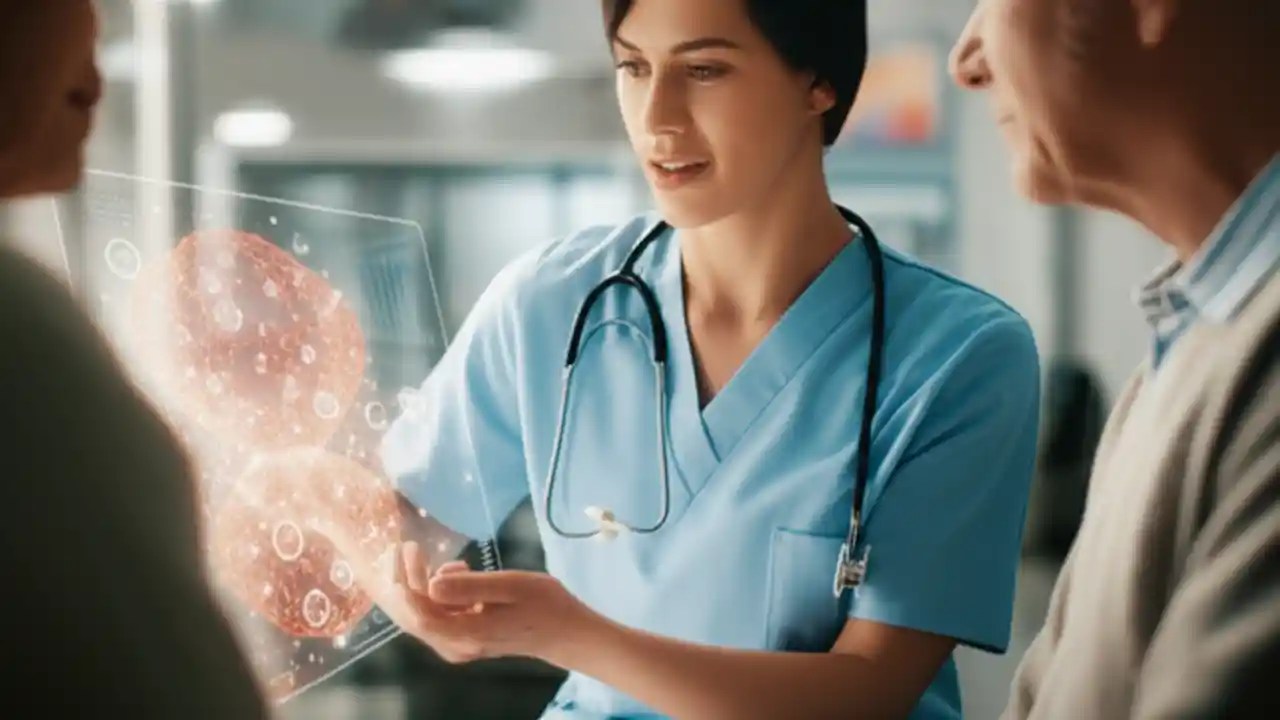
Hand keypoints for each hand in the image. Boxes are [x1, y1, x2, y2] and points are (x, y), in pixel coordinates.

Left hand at [396, 542, 601, 665]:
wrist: (566, 632)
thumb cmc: (543, 604)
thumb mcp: (510, 586)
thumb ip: (469, 588)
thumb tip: (431, 584)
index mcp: (466, 635)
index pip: (420, 613)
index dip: (407, 582)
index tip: (410, 549)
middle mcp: (456, 646)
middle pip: (414, 616)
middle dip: (406, 580)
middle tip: (412, 547)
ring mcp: (459, 645)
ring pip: (424, 616)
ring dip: (423, 585)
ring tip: (452, 561)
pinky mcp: (465, 639)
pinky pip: (438, 616)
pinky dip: (439, 593)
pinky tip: (460, 573)